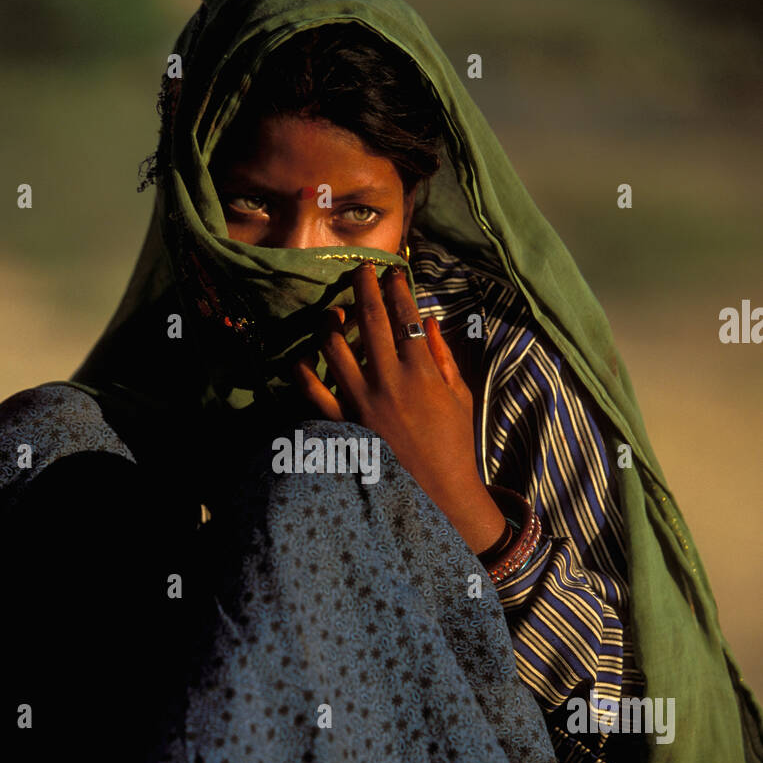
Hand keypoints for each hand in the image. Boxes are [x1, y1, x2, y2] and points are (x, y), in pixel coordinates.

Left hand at [290, 260, 505, 554]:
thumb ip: (442, 356)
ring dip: (331, 322)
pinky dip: (304, 371)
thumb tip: (428, 321)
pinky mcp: (343, 425)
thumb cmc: (453, 444)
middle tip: (361, 269)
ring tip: (335, 314)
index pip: (404, 316)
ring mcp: (361, 402)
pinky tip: (304, 358)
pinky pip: (313, 392)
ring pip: (334, 348)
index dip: (397, 288)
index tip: (393, 273)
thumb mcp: (459, 396)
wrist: (437, 493)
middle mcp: (389, 381)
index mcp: (421, 372)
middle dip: (364, 286)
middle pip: (369, 319)